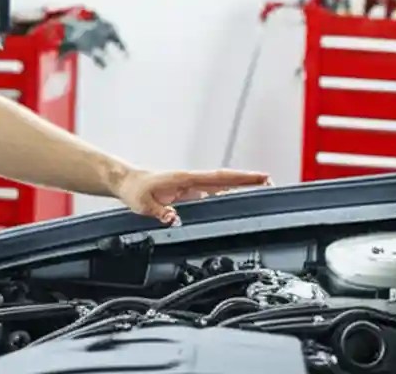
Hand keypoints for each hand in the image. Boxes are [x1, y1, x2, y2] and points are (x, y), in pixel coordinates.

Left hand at [114, 168, 271, 224]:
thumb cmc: (134, 190)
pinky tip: (235, 199)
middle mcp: (191, 181)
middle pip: (225, 180)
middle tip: (270, 182)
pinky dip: (226, 194)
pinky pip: (211, 193)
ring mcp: (191, 187)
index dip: (240, 178)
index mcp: (185, 179)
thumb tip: (174, 219)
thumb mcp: (143, 204)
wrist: (126, 183)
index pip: (218, 178)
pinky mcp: (188, 193)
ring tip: (260, 189)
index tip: (260, 177)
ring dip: (239, 186)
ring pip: (220, 185)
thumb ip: (159, 211)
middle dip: (247, 180)